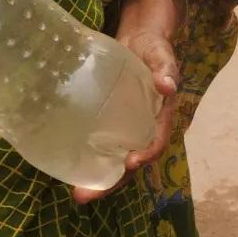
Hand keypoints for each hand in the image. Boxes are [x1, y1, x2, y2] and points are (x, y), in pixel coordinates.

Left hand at [71, 27, 178, 204]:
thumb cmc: (154, 49)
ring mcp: (125, 129)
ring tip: (77, 194)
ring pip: (114, 161)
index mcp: (160, 117)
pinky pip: (101, 146)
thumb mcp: (162, 56)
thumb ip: (166, 69)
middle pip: (131, 163)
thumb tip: (167, 84)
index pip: (156, 142)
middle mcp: (143, 129)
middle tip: (85, 196)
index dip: (146, 155)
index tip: (131, 163)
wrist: (139, 40)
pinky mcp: (109, 123)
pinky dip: (89, 160)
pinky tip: (69, 168)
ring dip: (99, 181)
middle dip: (112, 183)